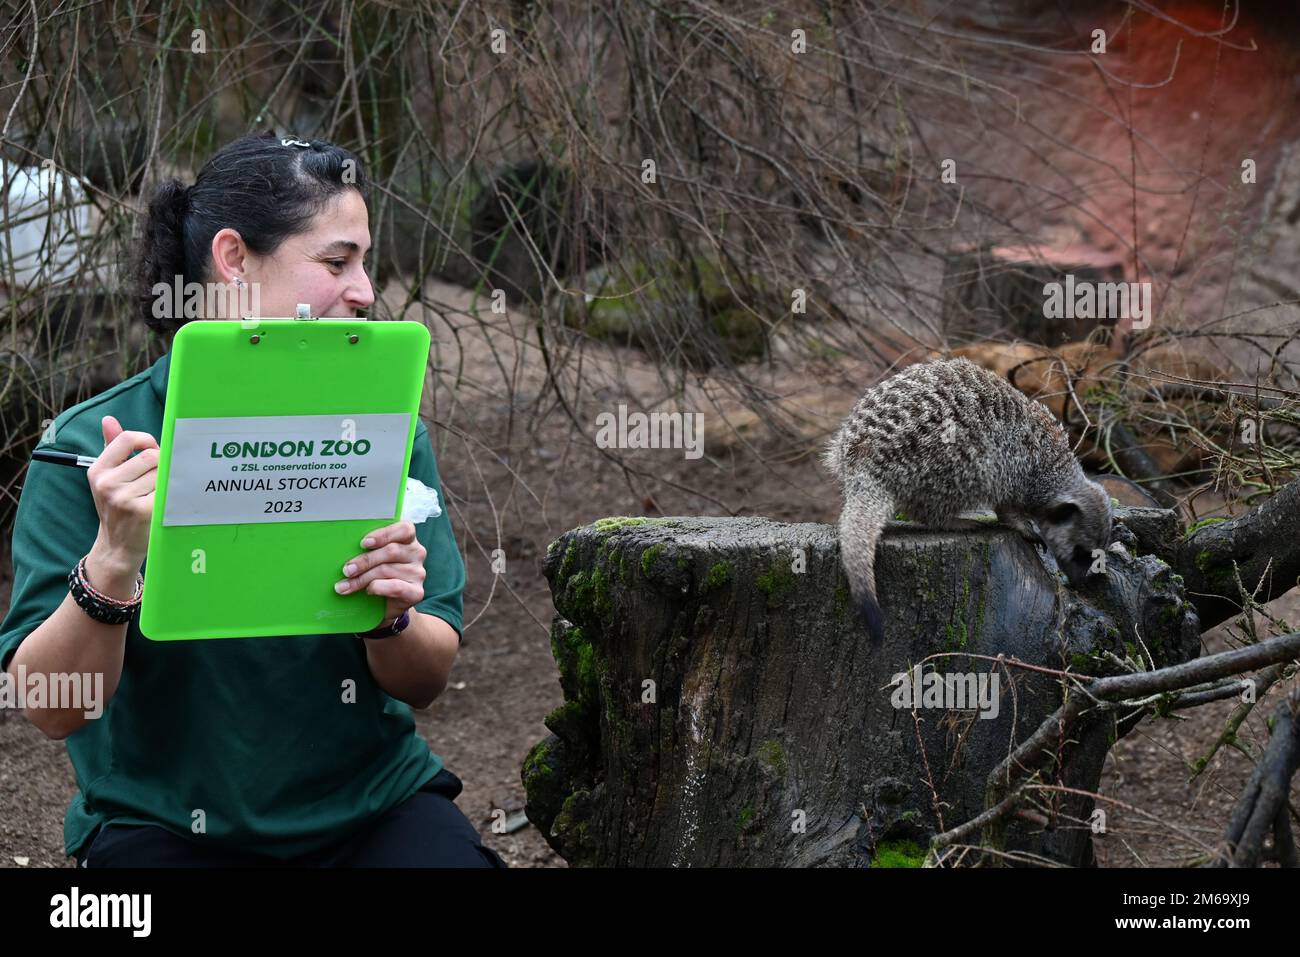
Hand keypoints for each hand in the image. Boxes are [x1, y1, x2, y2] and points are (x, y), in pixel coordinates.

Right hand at [87, 415, 159, 569]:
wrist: (118, 546)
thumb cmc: (118, 506)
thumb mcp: (108, 477)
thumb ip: (112, 447)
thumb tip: (109, 419)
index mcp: (98, 470)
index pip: (127, 439)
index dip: (146, 441)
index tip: (151, 451)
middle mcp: (107, 483)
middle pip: (151, 456)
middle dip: (160, 464)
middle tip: (157, 479)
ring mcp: (124, 498)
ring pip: (162, 473)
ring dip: (166, 481)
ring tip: (156, 494)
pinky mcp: (143, 511)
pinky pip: (168, 490)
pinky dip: (171, 494)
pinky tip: (163, 504)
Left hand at [334, 520, 425, 625]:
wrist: (385, 605)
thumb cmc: (377, 575)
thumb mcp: (373, 558)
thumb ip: (368, 549)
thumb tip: (344, 547)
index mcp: (407, 539)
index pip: (404, 529)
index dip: (384, 534)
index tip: (363, 543)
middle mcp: (416, 553)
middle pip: (391, 551)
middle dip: (365, 561)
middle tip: (347, 570)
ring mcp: (418, 573)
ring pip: (388, 570)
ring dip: (363, 579)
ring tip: (346, 586)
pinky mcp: (417, 592)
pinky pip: (396, 587)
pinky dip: (378, 588)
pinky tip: (368, 591)